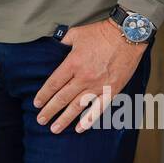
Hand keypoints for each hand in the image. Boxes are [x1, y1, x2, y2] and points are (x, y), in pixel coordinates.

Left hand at [32, 19, 146, 133]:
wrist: (127, 35)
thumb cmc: (101, 33)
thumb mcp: (76, 34)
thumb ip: (62, 42)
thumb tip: (52, 46)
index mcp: (72, 63)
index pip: (53, 84)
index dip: (43, 95)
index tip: (36, 104)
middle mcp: (83, 78)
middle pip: (62, 98)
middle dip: (49, 111)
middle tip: (40, 120)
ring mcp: (98, 86)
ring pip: (77, 107)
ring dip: (64, 119)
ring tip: (54, 129)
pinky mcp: (112, 90)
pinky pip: (98, 109)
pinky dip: (88, 120)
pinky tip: (79, 129)